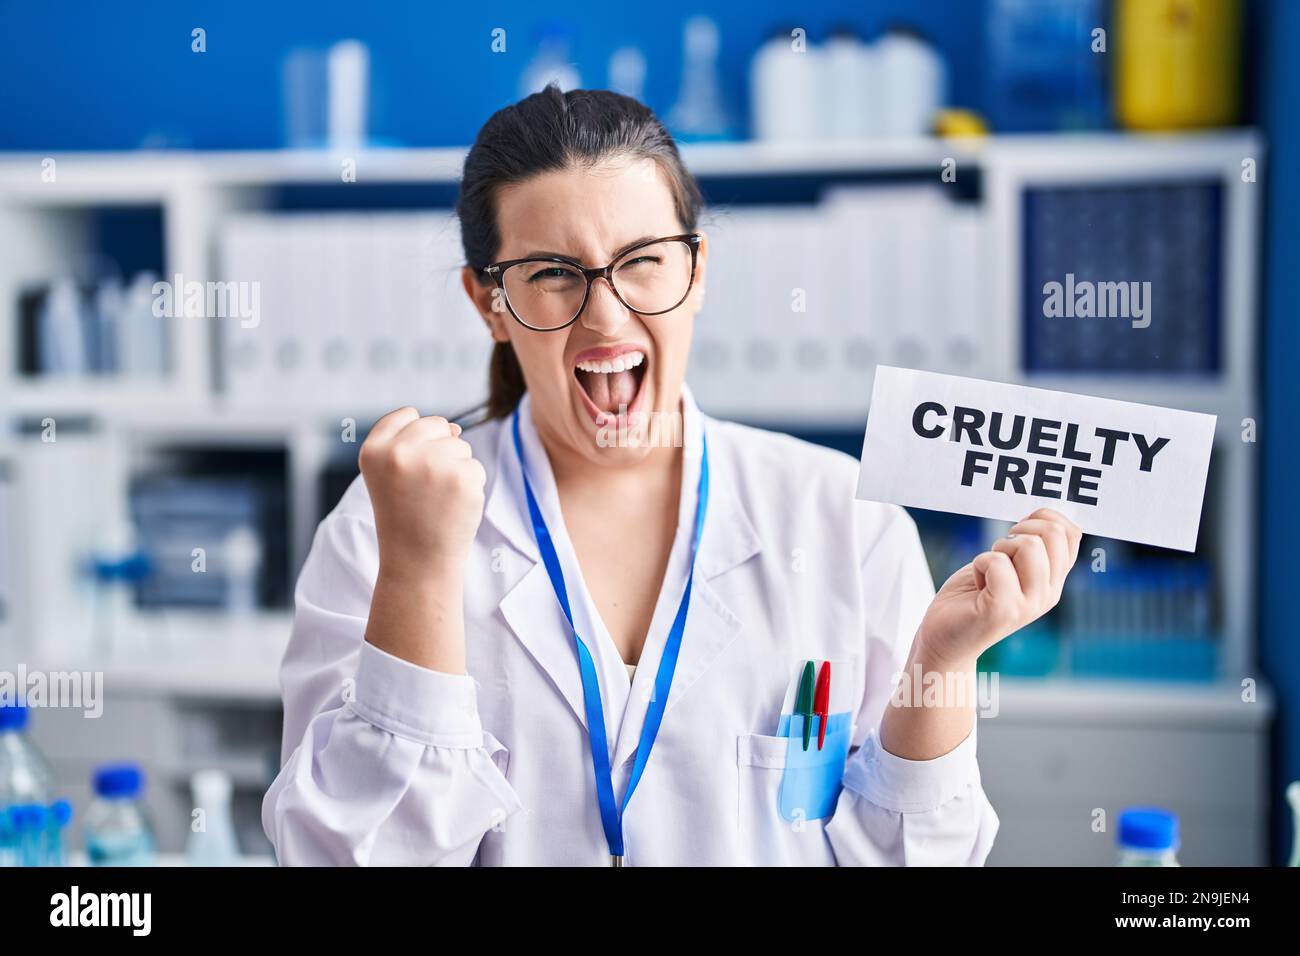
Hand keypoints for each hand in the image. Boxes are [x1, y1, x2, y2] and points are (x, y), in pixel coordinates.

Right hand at [359, 407, 486, 577]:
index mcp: (374, 450)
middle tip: (425, 488)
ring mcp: (432, 463)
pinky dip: (470, 486)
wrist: (418, 560)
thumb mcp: (393, 474)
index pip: (407, 415)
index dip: (415, 439)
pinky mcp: (461, 477)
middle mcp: (399, 453)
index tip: (408, 469)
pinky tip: (453, 506)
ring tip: (437, 499)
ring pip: (460, 445)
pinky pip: (475, 467)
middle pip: (437, 424)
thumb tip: (456, 428)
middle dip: (439, 450)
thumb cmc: (406, 515)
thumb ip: (415, 442)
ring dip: (456, 469)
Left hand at [915, 508, 1082, 668]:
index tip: (1018, 532)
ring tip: (988, 571)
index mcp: (1053, 581)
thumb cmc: (972, 595)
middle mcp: (1048, 594)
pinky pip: (996, 563)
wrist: (944, 638)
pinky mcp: (1002, 610)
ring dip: (997, 549)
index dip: (1042, 518)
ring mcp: (1028, 605)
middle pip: (1052, 534)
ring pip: (1028, 545)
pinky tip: (977, 585)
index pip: (1071, 533)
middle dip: (1019, 530)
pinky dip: (980, 563)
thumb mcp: (1008, 565)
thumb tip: (1046, 514)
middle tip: (1000, 553)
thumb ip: (1030, 547)